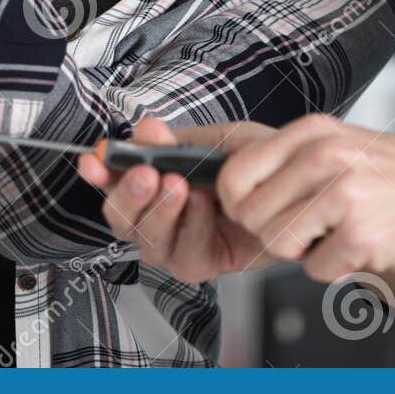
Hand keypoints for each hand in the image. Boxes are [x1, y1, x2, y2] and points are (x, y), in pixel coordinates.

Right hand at [78, 118, 277, 283]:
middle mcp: (159, 217)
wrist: (301, 183)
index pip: (112, 183)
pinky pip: (186, 254)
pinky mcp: (205, 263)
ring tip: (179, 185)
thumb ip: (177, 141)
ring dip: (161, 212)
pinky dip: (193, 227)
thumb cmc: (257, 161)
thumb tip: (143, 130)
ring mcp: (179, 244)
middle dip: (128, 196)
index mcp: (154, 181)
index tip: (93, 161)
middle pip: (121, 220)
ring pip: (149, 242)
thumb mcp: (216, 140)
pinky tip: (205, 205)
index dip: (98, 174)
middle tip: (146, 173)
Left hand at [216, 114, 394, 282]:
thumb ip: (294, 158)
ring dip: (305, 252)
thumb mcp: (347, 147)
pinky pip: (315, 269)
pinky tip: (365, 247)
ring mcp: (344, 193)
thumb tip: (230, 180)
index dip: (237, 203)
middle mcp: (325, 154)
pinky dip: (336, 269)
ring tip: (340, 233)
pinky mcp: (362, 234)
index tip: (257, 211)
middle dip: (273, 231)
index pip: (234, 172)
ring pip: (277, 243)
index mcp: (315, 130)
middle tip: (310, 228)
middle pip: (249, 213)